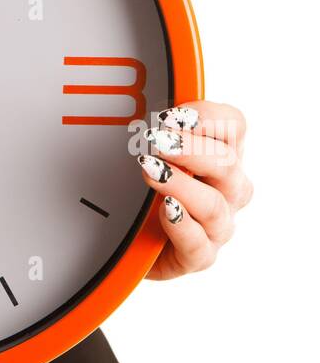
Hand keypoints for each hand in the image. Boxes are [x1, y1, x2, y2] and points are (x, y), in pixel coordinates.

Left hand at [137, 100, 251, 279]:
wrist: (127, 237)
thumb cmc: (143, 187)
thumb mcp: (147, 148)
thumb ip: (156, 127)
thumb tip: (139, 105)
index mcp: (223, 154)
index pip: (234, 125)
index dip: (207, 116)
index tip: (170, 115)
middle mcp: (228, 190)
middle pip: (227, 163)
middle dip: (189, 149)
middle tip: (155, 141)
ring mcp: (218, 226)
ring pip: (213, 205)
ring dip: (180, 184)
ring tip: (149, 171)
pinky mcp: (200, 256)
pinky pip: (199, 245)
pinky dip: (181, 225)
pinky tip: (164, 210)